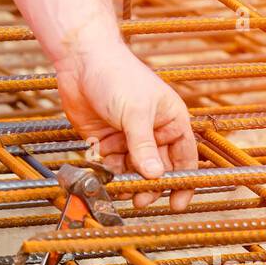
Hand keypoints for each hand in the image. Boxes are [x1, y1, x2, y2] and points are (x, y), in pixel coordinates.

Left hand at [55, 39, 197, 210]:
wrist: (80, 61)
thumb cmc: (117, 75)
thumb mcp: (135, 112)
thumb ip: (144, 146)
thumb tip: (155, 176)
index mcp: (171, 121)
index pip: (185, 157)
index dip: (183, 181)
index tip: (177, 203)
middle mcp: (153, 132)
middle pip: (158, 169)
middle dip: (152, 186)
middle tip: (142, 200)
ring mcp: (129, 138)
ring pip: (135, 171)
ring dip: (130, 183)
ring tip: (124, 191)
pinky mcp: (107, 142)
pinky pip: (113, 166)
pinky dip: (111, 174)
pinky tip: (107, 177)